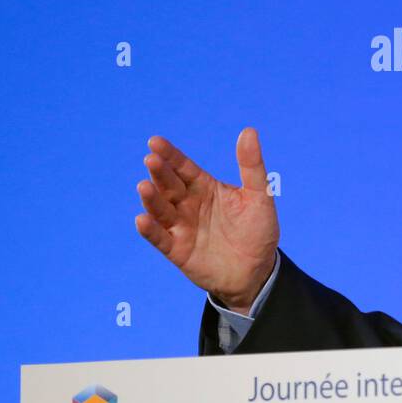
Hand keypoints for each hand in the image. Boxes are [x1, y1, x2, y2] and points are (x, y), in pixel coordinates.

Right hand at [134, 128, 278, 311]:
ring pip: (161, 210)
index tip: (155, 141)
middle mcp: (188, 204)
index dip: (170, 155)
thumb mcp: (259, 196)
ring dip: (151, 199)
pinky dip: (150, 230)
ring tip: (144, 186)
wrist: (257, 272)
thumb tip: (249, 131)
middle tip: (151, 160)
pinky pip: (160, 239)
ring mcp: (181, 227)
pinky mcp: (177, 250)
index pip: (183, 167)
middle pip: (169, 185)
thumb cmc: (257, 230)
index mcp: (205, 187)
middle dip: (160, 173)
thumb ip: (251, 165)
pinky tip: (142, 220)